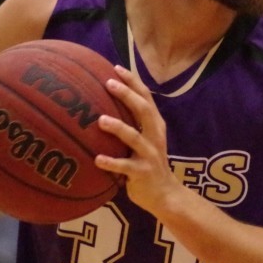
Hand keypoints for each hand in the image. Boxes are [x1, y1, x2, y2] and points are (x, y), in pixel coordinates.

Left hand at [94, 65, 179, 213]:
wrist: (165, 194)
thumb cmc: (147, 163)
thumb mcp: (145, 140)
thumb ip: (132, 124)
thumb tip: (103, 105)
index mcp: (155, 126)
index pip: (146, 98)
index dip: (133, 81)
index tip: (115, 67)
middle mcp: (155, 136)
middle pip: (144, 110)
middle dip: (127, 94)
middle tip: (108, 83)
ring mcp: (150, 155)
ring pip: (135, 137)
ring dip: (118, 127)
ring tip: (101, 120)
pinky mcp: (143, 173)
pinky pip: (125, 167)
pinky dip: (111, 163)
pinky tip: (97, 159)